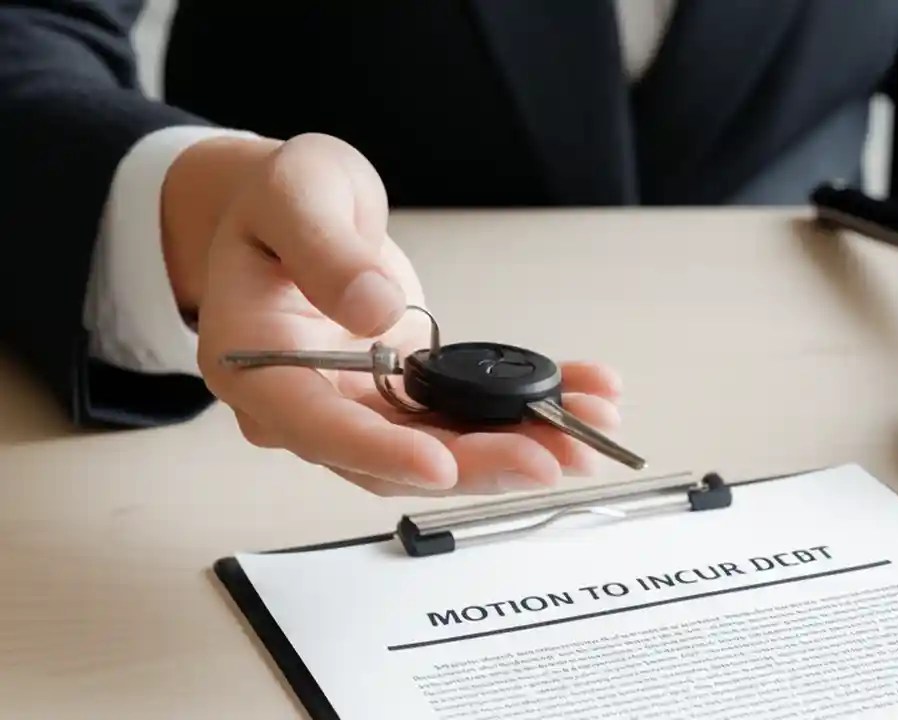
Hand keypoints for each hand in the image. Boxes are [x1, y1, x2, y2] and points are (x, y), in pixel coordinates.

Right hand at [166, 133, 623, 494]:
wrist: (289, 211)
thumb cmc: (277, 200)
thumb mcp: (293, 194)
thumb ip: (324, 250)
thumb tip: (373, 308)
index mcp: (257, 364)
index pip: (316, 425)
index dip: (382, 453)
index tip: (442, 467)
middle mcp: (309, 402)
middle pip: (395, 456)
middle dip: (482, 463)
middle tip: (556, 456)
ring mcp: (363, 403)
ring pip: (442, 448)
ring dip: (521, 444)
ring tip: (592, 427)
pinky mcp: (407, 392)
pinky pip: (468, 414)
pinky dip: (528, 410)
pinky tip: (583, 394)